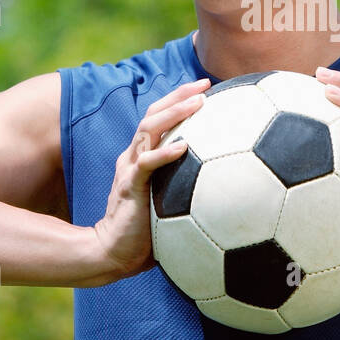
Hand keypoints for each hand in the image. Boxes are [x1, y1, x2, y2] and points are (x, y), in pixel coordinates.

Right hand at [92, 78, 209, 282]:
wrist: (113, 253)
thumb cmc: (145, 234)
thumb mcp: (168, 203)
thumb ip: (186, 189)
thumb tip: (226, 189)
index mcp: (142, 158)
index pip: (158, 119)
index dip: (178, 100)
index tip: (205, 88)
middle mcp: (133, 157)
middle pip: (152, 115)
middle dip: (178, 96)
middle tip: (205, 85)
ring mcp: (130, 169)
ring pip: (148, 130)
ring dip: (174, 114)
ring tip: (198, 104)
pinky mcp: (129, 187)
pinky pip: (146, 164)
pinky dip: (165, 153)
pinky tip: (185, 147)